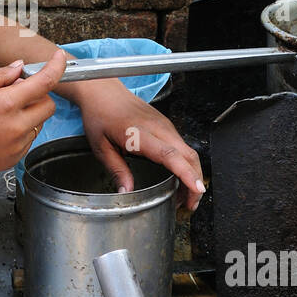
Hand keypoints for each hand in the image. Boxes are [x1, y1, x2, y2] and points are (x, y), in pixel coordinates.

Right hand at [0, 49, 67, 187]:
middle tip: (13, 91)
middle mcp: (16, 127)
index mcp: (5, 105)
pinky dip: (20, 130)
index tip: (59, 58)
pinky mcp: (13, 159)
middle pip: (48, 104)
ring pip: (39, 123)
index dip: (56, 66)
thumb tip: (19, 68)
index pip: (45, 82)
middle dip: (37, 94)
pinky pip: (28, 139)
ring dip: (28, 113)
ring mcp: (16, 146)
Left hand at [74, 82, 205, 210]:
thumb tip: (126, 192)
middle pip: (188, 155)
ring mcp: (165, 125)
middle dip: (194, 182)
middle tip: (189, 205)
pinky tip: (178, 178)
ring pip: (189, 151)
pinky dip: (186, 164)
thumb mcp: (101, 147)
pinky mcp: (166, 125)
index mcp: (139, 133)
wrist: (103, 91)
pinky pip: (182, 146)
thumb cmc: (100, 115)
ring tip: (183, 197)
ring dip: (192, 174)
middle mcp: (158, 127)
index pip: (169, 155)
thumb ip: (116, 170)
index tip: (197, 189)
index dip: (186, 174)